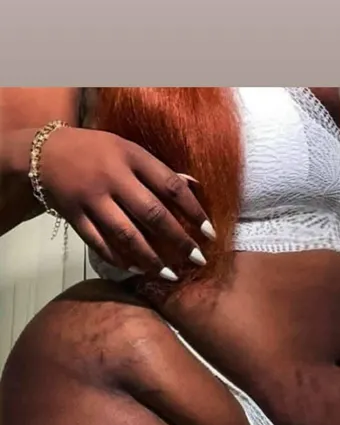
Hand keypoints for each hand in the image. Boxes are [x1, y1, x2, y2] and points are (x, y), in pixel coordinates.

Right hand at [39, 127, 215, 278]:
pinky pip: (98, 242)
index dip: (193, 211)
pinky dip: (117, 259)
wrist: (44, 153)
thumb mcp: (129, 149)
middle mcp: (113, 177)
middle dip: (178, 241)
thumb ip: (159, 170)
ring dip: (150, 258)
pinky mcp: (73, 215)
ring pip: (125, 234)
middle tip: (197, 261)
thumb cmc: (97, 150)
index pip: (170, 186)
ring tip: (170, 275)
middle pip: (152, 214)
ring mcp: (91, 198)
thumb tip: (195, 186)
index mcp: (132, 157)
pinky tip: (136, 270)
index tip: (210, 233)